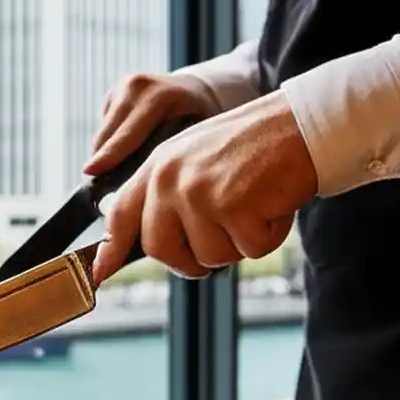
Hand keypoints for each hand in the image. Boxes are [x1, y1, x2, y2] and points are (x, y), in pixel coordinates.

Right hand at [86, 72, 221, 175]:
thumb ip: (170, 153)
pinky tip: (126, 150)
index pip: (128, 133)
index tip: (89, 171)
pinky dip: (109, 144)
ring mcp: (121, 87)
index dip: (108, 156)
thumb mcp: (194, 135)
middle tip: (105, 189)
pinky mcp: (111, 93)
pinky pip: (102, 129)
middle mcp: (136, 86)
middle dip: (103, 161)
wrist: (195, 89)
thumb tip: (143, 181)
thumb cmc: (201, 118)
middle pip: (107, 135)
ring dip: (105, 155)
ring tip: (119, 172)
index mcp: (160, 96)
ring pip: (101, 135)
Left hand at [91, 90, 317, 284]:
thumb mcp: (194, 159)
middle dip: (190, 259)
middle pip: (162, 250)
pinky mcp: (233, 207)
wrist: (300, 124)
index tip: (98, 274)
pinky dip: (269, 236)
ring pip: (210, 257)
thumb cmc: (252, 145)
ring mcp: (199, 194)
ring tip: (253, 205)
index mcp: (157, 168)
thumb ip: (167, 194)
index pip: (121, 216)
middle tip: (221, 239)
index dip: (110, 251)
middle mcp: (170, 180)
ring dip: (239, 243)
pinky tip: (273, 204)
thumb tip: (152, 241)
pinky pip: (250, 250)